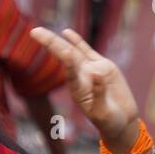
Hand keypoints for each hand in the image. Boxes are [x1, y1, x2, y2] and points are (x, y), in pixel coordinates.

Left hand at [28, 26, 137, 142]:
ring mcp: (90, 70)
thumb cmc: (110, 121)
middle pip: (64, 56)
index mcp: (78, 90)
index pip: (70, 73)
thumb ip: (99, 93)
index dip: (68, 62)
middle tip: (33, 32)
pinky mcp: (102, 66)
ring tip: (40, 32)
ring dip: (58, 40)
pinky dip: (76, 41)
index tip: (66, 53)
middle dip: (49, 44)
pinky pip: (86, 50)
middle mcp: (80, 77)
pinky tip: (65, 33)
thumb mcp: (103, 112)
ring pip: (73, 50)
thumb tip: (96, 73)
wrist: (120, 122)